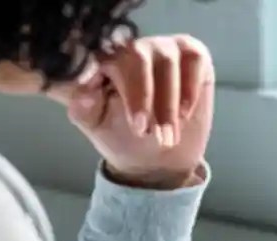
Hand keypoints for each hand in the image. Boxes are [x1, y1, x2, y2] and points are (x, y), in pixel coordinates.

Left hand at [49, 35, 214, 189]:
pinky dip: (190, 89)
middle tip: (150, 134)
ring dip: (169, 103)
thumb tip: (83, 91)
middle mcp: (132, 47)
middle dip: (147, 98)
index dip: (126, 91)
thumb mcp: (96, 125)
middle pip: (138, 56)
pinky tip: (185, 114)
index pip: (107, 59)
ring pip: (167, 59)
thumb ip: (82, 106)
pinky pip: (194, 59)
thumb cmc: (123, 137)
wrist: (158, 158)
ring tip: (168, 135)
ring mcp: (162, 47)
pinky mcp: (191, 54)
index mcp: (104, 59)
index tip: (138, 126)